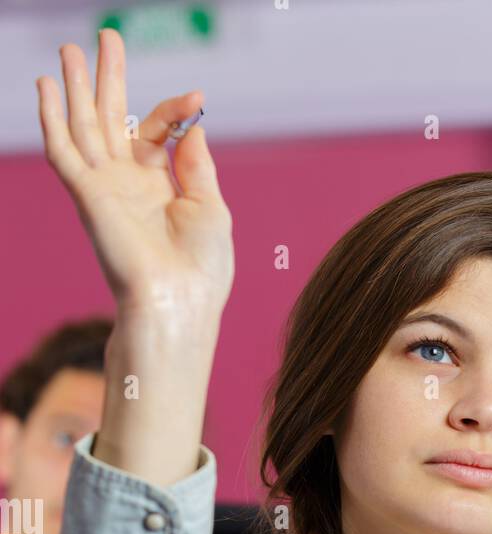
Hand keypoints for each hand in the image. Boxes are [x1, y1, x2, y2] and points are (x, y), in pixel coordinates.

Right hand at [35, 27, 233, 319]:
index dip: (173, 110)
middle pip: (111, 120)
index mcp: (158, 188)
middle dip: (107, 78)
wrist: (178, 302)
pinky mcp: (87, 196)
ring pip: (84, 127)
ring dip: (75, 87)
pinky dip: (51, 119)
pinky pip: (62, 151)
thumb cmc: (202, 269)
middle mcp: (127, 185)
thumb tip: (192, 125)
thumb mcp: (210, 207)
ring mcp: (105, 189)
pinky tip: (44, 88)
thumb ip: (196, 164)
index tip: (197, 98)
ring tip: (69, 49)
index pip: (155, 132)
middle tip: (105, 35)